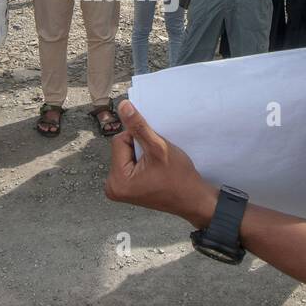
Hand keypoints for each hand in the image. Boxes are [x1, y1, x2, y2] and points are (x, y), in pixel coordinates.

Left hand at [105, 100, 218, 227]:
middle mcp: (112, 187)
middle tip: (156, 159)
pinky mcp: (126, 189)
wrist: (193, 199)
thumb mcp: (159, 148)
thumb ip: (139, 127)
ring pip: (126, 154)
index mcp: (116, 180)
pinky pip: (129, 164)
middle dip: (139, 147)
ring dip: (141, 154)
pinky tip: (154, 169)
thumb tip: (123, 106)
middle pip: (121, 148)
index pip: (119, 141)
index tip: (154, 150)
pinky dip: (141, 162)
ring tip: (156, 165)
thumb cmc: (179, 178)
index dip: (139, 139)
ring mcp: (119, 189)